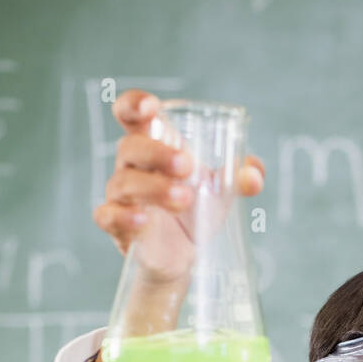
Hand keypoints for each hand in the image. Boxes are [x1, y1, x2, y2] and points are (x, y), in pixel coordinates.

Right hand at [93, 89, 264, 284]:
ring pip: (123, 182)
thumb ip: (238, 178)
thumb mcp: (220, 191)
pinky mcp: (116, 226)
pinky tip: (144, 220)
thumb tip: (255, 175)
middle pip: (130, 146)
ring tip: (185, 199)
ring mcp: (120, 195)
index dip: (134, 104)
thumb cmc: (195, 210)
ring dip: (154, 188)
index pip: (130, 113)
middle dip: (157, 153)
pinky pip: (108, 215)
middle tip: (188, 166)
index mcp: (152, 144)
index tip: (152, 108)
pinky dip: (124, 217)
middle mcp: (131, 165)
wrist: (184, 257)